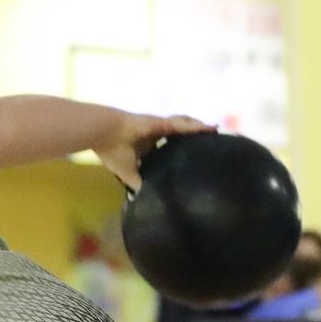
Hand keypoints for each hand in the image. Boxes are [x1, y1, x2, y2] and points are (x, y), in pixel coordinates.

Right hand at [96, 113, 213, 190]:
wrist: (105, 134)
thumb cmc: (113, 152)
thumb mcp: (127, 173)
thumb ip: (138, 183)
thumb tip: (144, 198)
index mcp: (147, 144)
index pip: (167, 146)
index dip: (179, 150)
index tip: (192, 156)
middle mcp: (155, 133)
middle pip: (179, 134)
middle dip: (193, 136)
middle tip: (209, 141)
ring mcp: (160, 126)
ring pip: (184, 127)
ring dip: (199, 128)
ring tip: (215, 130)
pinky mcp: (162, 123)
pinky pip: (183, 125)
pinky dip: (196, 127)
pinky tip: (210, 128)